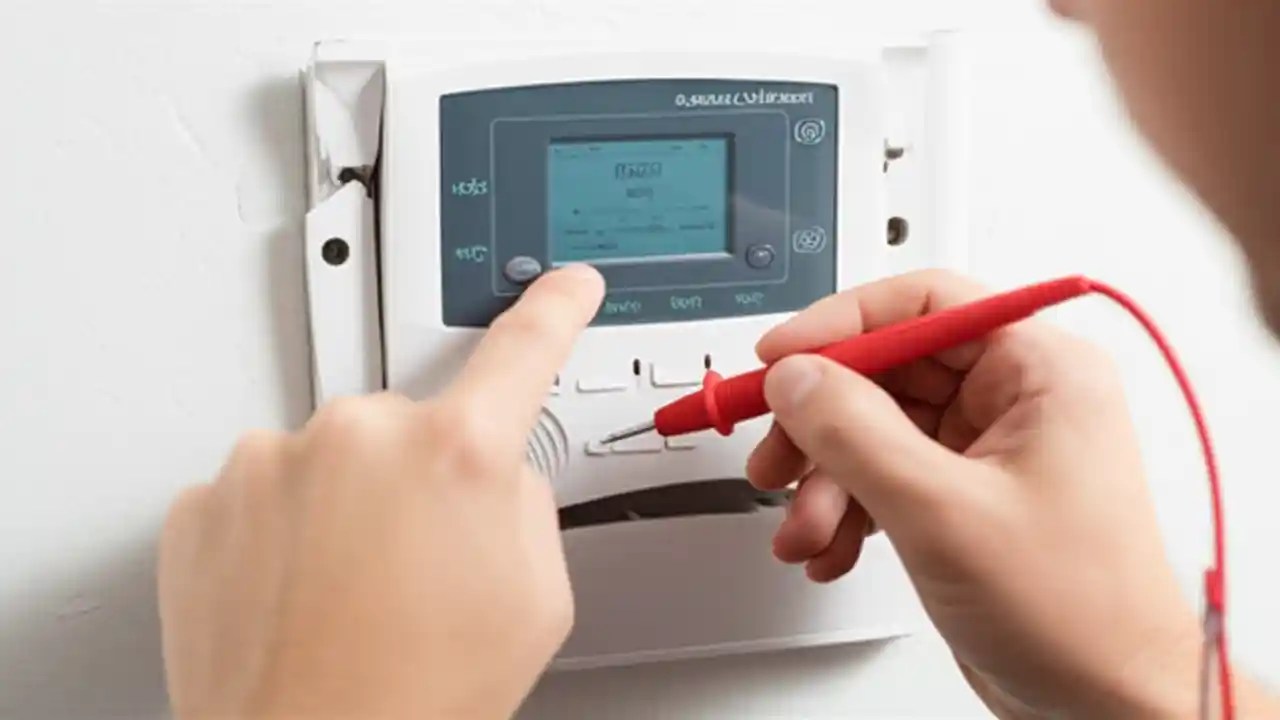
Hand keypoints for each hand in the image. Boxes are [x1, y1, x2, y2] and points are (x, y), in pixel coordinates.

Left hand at [158, 266, 604, 719]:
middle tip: (422, 563)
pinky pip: (267, 490)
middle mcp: (360, 437)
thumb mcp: (537, 597)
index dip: (553, 309)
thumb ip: (522, 502)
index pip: (522, 350)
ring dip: (347, 505)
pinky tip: (303, 595)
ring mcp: (272, 463)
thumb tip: (492, 476)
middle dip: (423, 475)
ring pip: (332, 456)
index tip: (563, 287)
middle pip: (412, 422)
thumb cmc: (418, 698)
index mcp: (458, 453)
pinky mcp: (207, 500)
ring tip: (355, 594)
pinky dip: (284, 531)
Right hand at [747, 270, 1201, 717]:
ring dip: (826, 480)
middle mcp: (1015, 400)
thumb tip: (795, 377)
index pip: (922, 303)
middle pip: (886, 371)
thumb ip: (855, 432)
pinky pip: (885, 476)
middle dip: (820, 423)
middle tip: (775, 456)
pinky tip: (832, 547)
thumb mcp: (943, 510)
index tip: (779, 355)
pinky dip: (848, 509)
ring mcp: (988, 451)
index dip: (841, 323)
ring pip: (875, 430)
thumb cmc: (1078, 613)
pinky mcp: (965, 497)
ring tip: (805, 527)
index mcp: (1039, 370)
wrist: (1104, 706)